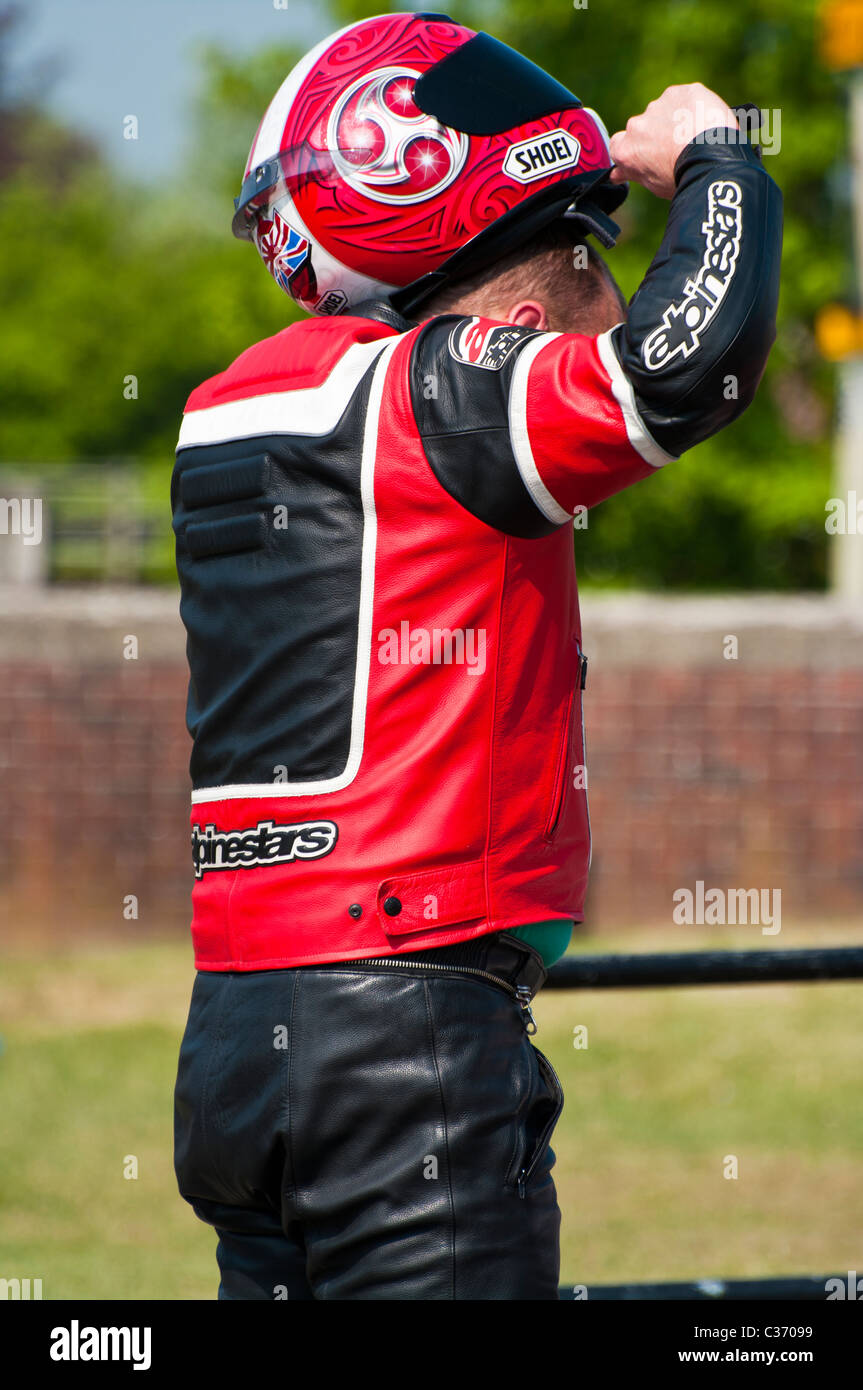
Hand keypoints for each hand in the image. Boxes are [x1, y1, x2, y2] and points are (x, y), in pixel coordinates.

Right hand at [608, 84, 738, 198]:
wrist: (709, 159)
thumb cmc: (680, 177)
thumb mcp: (652, 183)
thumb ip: (634, 172)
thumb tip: (617, 173)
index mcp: (626, 150)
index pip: (619, 144)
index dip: (634, 148)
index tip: (647, 154)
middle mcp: (636, 125)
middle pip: (644, 126)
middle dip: (657, 133)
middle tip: (677, 148)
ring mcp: (658, 105)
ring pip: (665, 109)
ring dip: (676, 119)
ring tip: (695, 136)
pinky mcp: (680, 91)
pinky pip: (685, 98)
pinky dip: (693, 107)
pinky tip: (705, 122)